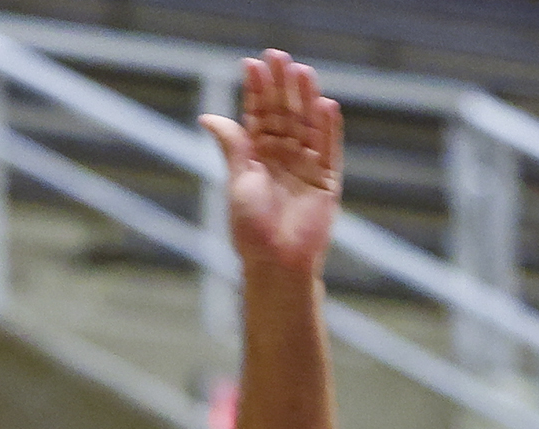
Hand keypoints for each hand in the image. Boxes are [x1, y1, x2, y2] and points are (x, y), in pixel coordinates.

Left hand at [199, 50, 342, 274]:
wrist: (275, 262)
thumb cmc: (250, 227)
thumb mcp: (238, 180)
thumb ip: (233, 145)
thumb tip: (208, 116)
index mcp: (257, 156)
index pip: (258, 115)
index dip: (256, 90)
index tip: (252, 64)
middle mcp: (282, 157)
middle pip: (284, 114)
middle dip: (281, 86)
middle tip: (278, 56)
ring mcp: (306, 166)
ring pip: (307, 125)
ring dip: (306, 99)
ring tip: (302, 72)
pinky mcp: (327, 181)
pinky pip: (330, 149)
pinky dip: (329, 128)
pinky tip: (326, 105)